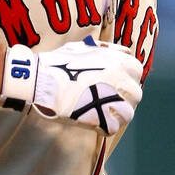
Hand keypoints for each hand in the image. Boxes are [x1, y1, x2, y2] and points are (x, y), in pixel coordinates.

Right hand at [0, 37, 141, 134]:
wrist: (38, 79)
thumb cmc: (57, 62)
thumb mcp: (84, 47)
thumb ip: (105, 51)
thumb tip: (121, 52)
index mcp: (119, 61)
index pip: (136, 71)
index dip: (125, 80)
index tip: (113, 85)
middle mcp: (121, 79)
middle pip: (135, 94)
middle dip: (123, 99)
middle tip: (105, 101)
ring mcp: (113, 99)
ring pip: (127, 113)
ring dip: (115, 115)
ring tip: (99, 113)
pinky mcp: (102, 118)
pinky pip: (112, 127)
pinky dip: (103, 127)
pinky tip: (92, 122)